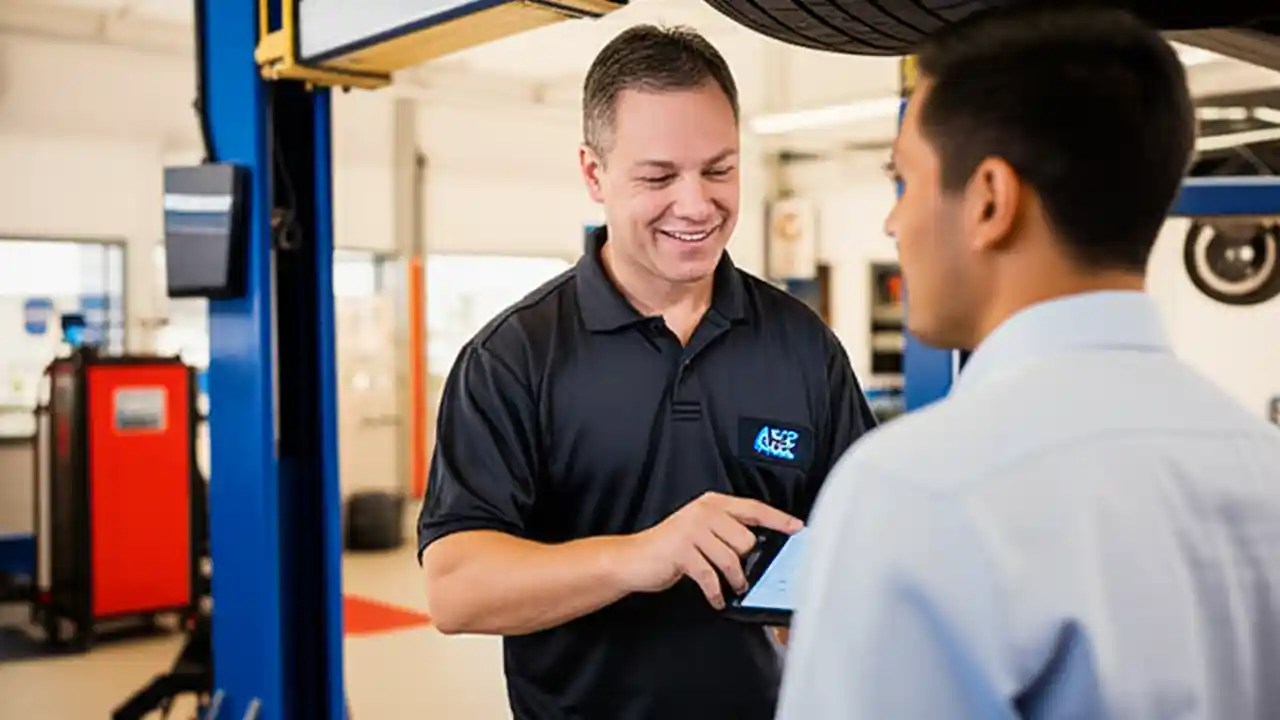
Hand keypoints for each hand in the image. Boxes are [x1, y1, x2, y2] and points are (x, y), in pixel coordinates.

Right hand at [613, 492, 802, 608]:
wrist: (634, 558)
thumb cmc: (672, 548)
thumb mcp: (701, 531)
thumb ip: (727, 531)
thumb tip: (760, 548)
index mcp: (712, 503)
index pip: (753, 508)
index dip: (778, 519)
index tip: (797, 528)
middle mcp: (703, 512)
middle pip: (746, 539)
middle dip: (745, 562)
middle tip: (739, 574)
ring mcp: (691, 530)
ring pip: (731, 559)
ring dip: (734, 580)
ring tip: (731, 587)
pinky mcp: (682, 551)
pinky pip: (711, 576)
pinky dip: (716, 593)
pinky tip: (716, 598)